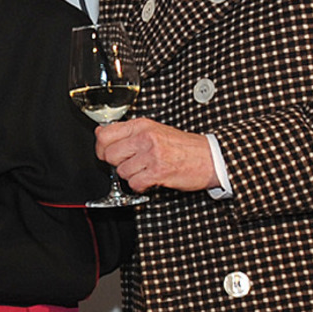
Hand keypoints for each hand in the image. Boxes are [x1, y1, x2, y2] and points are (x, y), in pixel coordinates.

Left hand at [96, 118, 218, 191]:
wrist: (211, 157)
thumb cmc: (184, 146)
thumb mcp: (154, 131)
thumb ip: (128, 133)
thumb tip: (101, 133)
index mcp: (142, 125)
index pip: (105, 134)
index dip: (101, 147)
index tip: (107, 152)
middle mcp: (145, 138)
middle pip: (108, 154)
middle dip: (117, 163)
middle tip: (132, 164)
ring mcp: (152, 154)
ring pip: (121, 171)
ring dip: (132, 175)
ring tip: (146, 170)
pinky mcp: (158, 171)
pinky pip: (134, 183)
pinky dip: (140, 185)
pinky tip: (150, 179)